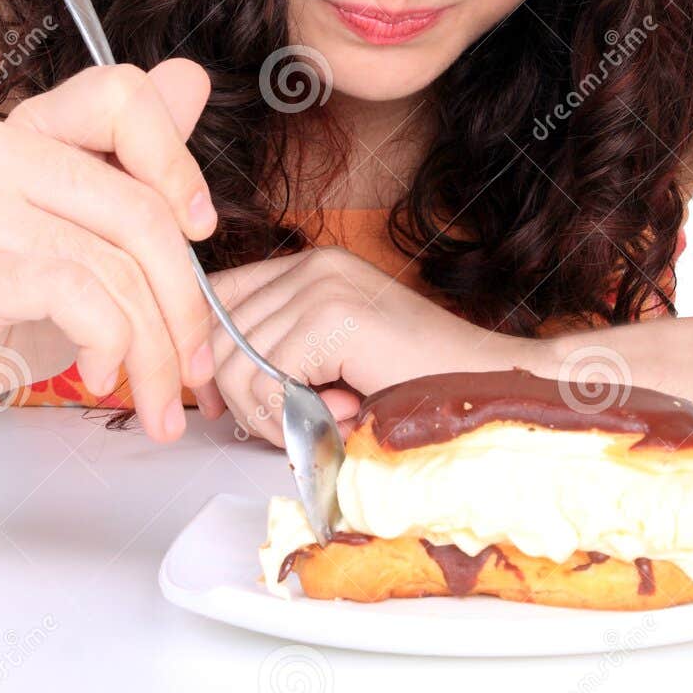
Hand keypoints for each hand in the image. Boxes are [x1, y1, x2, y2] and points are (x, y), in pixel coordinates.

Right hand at [0, 59, 219, 443]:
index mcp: (42, 124)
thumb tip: (191, 81)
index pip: (124, 93)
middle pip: (140, 207)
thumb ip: (139, 159)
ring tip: (158, 387)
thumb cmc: (13, 289)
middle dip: (185, 300)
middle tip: (196, 360)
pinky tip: (101, 371)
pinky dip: (108, 344)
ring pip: (114, 266)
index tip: (200, 229)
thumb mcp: (88, 224)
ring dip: (153, 346)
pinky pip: (75, 295)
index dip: (176, 159)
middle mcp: (4, 149)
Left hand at [194, 246, 533, 446]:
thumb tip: (206, 378)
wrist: (486, 388)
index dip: (207, 353)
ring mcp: (323, 284)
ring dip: (270, 416)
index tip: (218, 404)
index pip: (220, 295)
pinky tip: (342, 418)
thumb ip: (280, 352)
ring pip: (235, 363)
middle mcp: (314, 264)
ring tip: (326, 424)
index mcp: (313, 266)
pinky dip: (289, 420)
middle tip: (293, 428)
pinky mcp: (333, 315)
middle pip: (218, 335)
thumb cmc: (417, 385)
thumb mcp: (333, 360)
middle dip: (240, 399)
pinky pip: (264, 379)